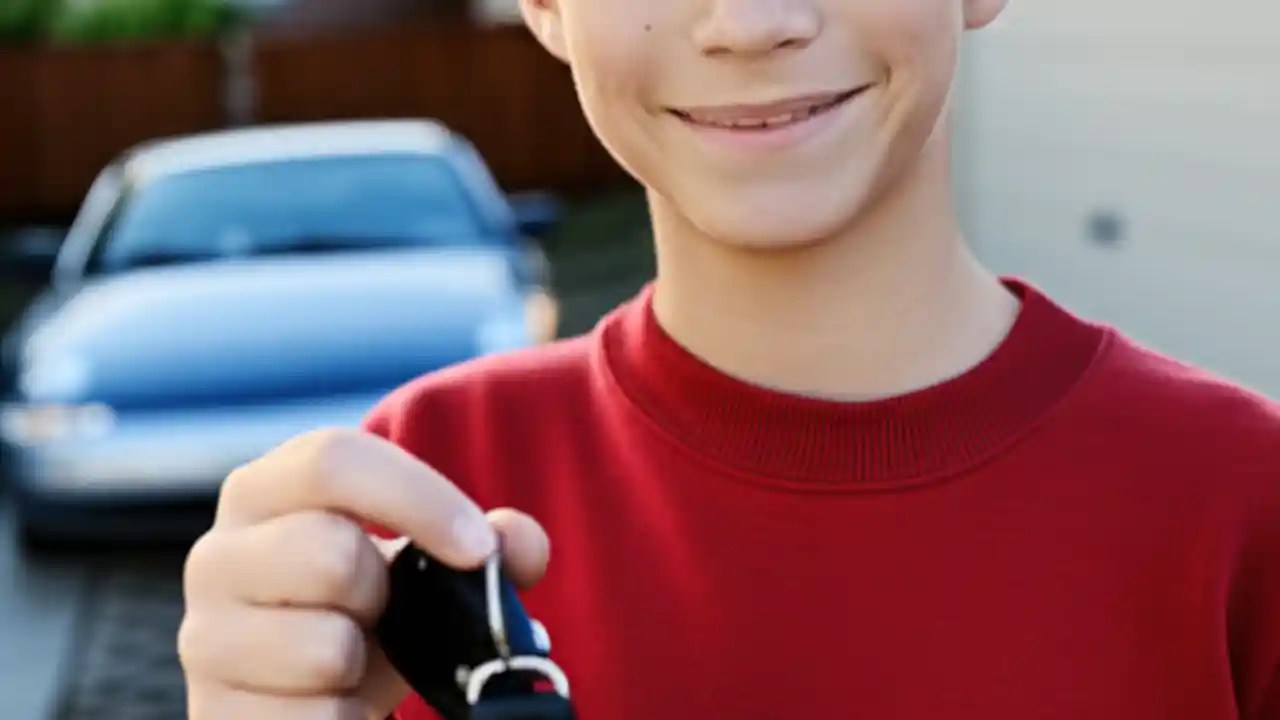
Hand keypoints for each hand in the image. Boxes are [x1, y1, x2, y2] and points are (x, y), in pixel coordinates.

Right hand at [179, 428, 549, 718]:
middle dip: (383, 597)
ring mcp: (203, 639)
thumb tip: (519, 545)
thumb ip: (483, 542)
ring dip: (362, 667)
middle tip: (379, 616)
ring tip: (348, 663)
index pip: (333, 460)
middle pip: (331, 553)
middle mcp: (217, 555)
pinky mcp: (212, 714)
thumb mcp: (420, 570)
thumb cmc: (366, 614)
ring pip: (324, 647)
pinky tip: (333, 707)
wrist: (300, 700)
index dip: (417, 498)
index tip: (477, 549)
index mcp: (265, 492)